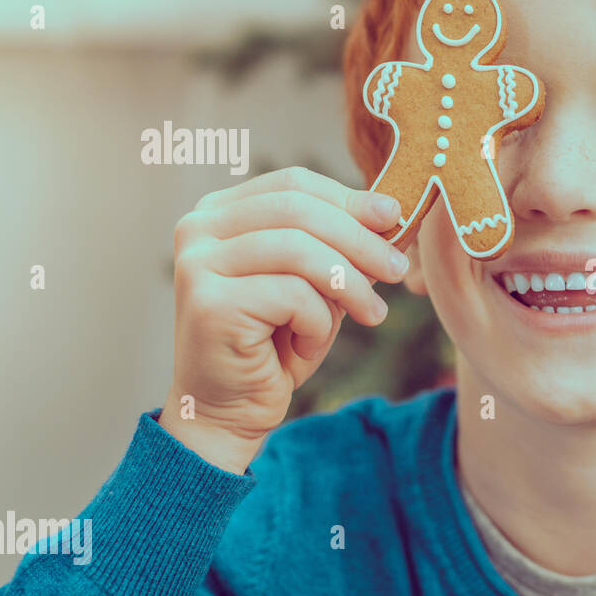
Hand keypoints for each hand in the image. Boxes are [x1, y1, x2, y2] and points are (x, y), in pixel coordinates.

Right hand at [157, 167, 407, 472]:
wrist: (228, 412)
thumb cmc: (274, 345)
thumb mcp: (314, 286)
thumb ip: (338, 248)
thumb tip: (389, 213)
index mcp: (219, 213)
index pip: (294, 183)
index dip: (349, 197)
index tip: (394, 216)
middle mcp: (198, 229)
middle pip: (299, 210)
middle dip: (360, 239)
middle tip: (397, 270)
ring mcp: (197, 264)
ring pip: (299, 250)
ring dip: (349, 284)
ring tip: (373, 314)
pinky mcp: (209, 303)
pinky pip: (292, 295)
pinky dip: (318, 322)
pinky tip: (310, 346)